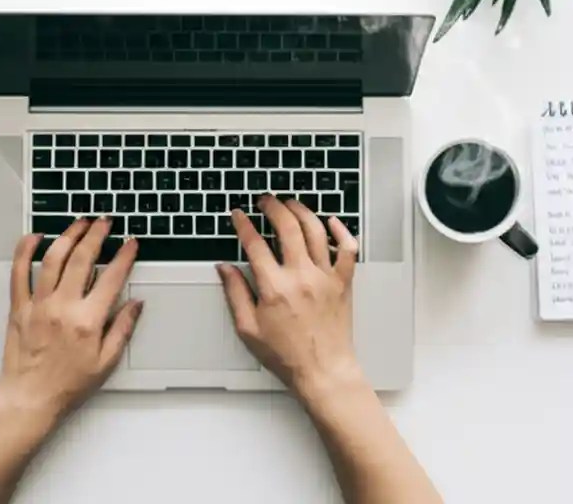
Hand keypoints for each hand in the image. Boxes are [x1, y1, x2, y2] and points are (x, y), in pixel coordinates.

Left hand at [0, 218, 142, 425]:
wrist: (29, 398)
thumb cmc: (66, 385)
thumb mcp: (106, 362)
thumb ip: (123, 329)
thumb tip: (136, 304)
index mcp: (87, 321)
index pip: (112, 278)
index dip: (125, 256)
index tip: (131, 243)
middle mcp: (63, 308)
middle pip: (82, 258)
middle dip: (97, 235)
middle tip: (105, 223)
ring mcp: (38, 305)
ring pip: (53, 258)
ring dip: (68, 235)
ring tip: (79, 223)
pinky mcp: (19, 307)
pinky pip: (19, 272)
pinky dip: (25, 250)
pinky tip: (35, 237)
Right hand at [216, 196, 362, 400]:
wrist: (323, 371)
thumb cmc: (287, 355)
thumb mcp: (248, 328)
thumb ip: (235, 293)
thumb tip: (224, 268)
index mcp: (275, 288)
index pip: (255, 244)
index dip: (244, 224)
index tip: (239, 215)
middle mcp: (301, 277)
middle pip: (287, 227)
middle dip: (273, 207)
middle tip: (265, 201)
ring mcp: (325, 277)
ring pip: (315, 230)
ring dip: (301, 211)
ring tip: (290, 204)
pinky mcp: (343, 282)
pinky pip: (347, 248)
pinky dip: (341, 231)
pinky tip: (331, 222)